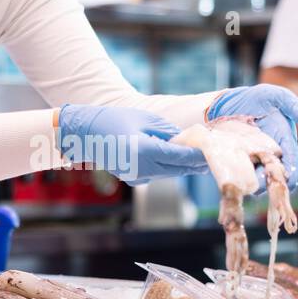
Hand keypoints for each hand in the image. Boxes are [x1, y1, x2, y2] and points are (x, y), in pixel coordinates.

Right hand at [57, 104, 209, 184]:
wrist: (85, 134)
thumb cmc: (113, 120)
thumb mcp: (145, 120)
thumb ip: (168, 132)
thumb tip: (185, 142)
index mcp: (145, 151)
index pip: (180, 157)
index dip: (198, 156)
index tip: (213, 153)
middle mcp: (143, 168)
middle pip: (178, 169)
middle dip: (195, 164)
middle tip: (212, 159)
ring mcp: (138, 176)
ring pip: (169, 173)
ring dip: (183, 166)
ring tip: (199, 159)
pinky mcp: (134, 178)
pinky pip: (158, 173)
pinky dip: (169, 167)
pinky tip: (178, 161)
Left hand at [207, 84, 297, 188]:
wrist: (229, 102)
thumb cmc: (257, 99)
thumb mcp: (277, 96)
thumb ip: (293, 106)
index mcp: (285, 144)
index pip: (291, 165)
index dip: (290, 175)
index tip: (285, 178)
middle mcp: (270, 156)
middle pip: (274, 177)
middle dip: (270, 182)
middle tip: (261, 179)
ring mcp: (252, 161)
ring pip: (257, 180)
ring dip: (253, 182)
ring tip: (246, 179)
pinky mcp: (236, 163)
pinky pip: (239, 175)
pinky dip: (237, 177)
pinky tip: (232, 173)